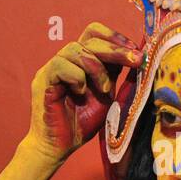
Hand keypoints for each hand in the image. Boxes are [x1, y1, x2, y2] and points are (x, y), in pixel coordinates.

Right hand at [25, 21, 142, 163]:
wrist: (61, 146)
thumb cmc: (82, 122)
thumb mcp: (106, 95)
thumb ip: (115, 74)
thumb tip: (137, 55)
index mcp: (81, 61)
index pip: (94, 33)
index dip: (115, 37)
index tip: (135, 52)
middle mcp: (66, 60)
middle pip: (89, 39)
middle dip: (116, 49)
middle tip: (136, 60)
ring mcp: (52, 68)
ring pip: (76, 50)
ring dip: (97, 69)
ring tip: (103, 90)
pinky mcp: (43, 80)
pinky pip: (61, 65)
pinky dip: (77, 78)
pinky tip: (81, 93)